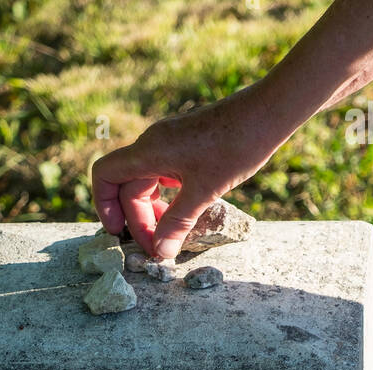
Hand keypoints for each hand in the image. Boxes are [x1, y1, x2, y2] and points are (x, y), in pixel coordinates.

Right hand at [91, 81, 282, 259]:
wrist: (268, 112)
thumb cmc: (237, 145)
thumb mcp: (204, 191)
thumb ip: (178, 223)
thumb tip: (160, 254)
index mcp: (149, 151)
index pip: (105, 175)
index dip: (104, 207)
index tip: (119, 234)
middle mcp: (154, 144)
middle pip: (128, 187)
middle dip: (139, 220)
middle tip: (159, 249)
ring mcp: (170, 144)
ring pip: (147, 183)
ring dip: (153, 213)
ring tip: (171, 237)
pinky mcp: (186, 146)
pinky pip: (164, 176)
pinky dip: (168, 199)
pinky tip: (185, 214)